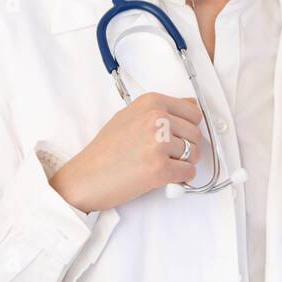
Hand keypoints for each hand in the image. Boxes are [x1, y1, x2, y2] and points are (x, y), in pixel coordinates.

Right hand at [50, 92, 202, 212]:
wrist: (85, 178)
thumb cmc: (106, 150)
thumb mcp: (131, 116)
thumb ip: (161, 110)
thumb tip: (192, 106)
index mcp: (151, 102)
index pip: (193, 112)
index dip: (188, 127)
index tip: (178, 137)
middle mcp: (157, 119)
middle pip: (196, 134)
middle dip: (188, 147)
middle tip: (168, 156)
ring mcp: (158, 143)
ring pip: (194, 154)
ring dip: (183, 163)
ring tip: (161, 165)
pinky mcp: (159, 168)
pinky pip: (188, 173)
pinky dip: (181, 178)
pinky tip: (165, 177)